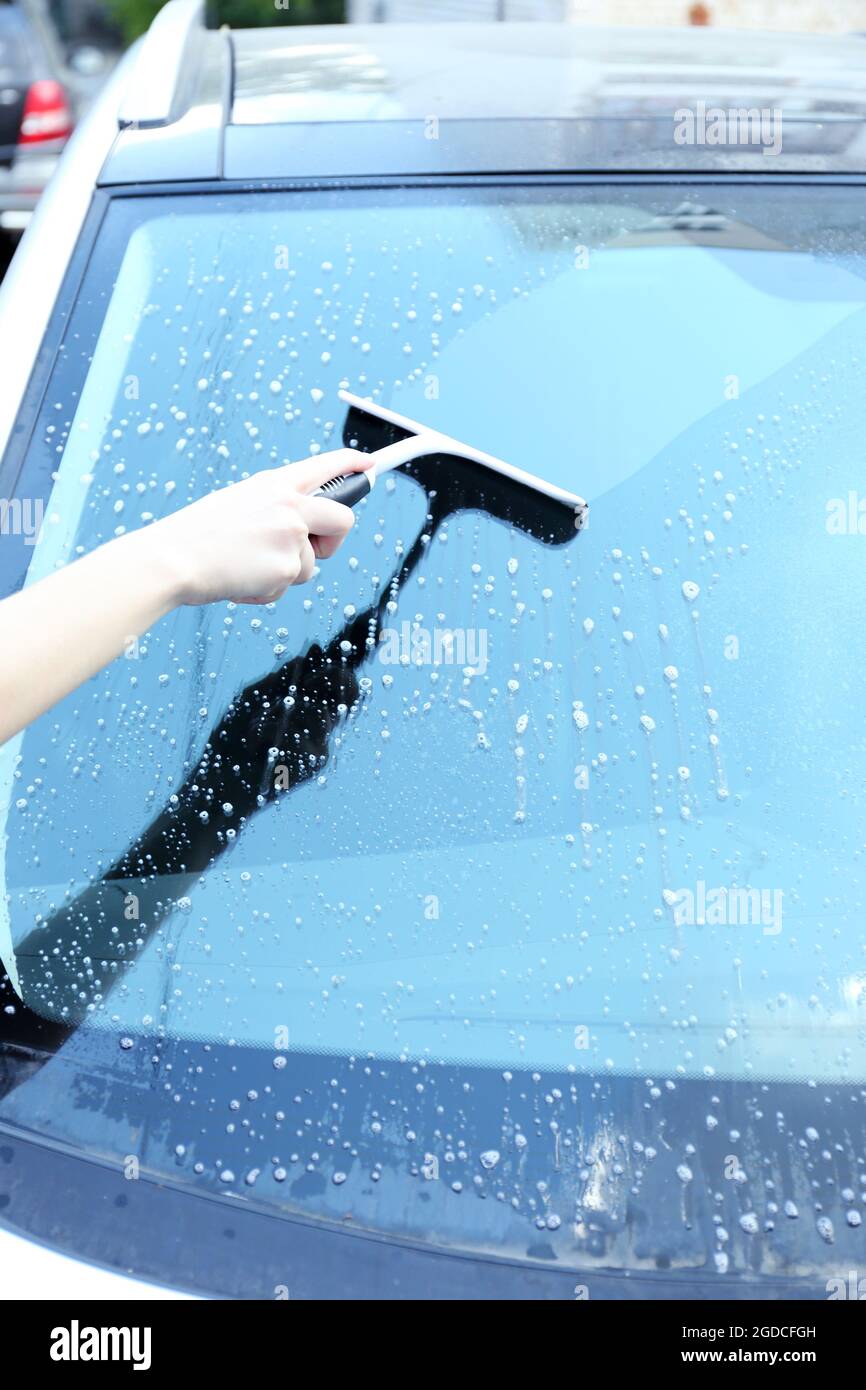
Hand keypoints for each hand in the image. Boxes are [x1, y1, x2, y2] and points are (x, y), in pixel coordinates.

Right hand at [141, 449, 373, 606]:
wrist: (174, 558)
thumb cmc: (198, 535)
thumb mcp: (238, 503)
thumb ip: (274, 507)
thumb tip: (302, 525)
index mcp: (275, 484)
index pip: (324, 466)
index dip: (352, 464)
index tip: (369, 466)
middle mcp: (289, 504)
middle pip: (344, 520)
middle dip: (333, 540)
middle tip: (309, 548)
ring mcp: (291, 535)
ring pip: (311, 564)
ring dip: (285, 573)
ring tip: (247, 565)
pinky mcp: (287, 567)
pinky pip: (290, 586)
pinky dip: (268, 590)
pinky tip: (242, 579)